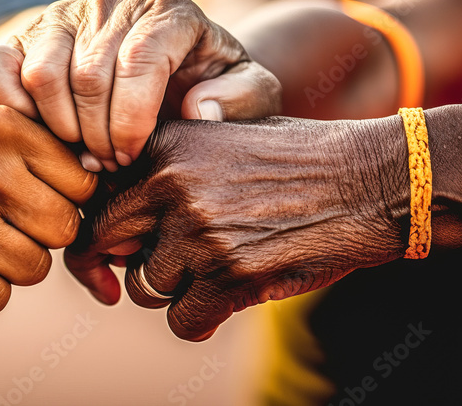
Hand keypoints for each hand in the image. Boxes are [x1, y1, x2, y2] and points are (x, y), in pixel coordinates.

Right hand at [0, 0, 281, 171]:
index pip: (139, 60)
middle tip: (110, 168)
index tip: (133, 158)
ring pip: (43, 73)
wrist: (168, 73)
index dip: (132, 120)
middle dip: (98, 136)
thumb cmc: (209, 88)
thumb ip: (243, 98)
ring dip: (60, 130)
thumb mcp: (248, 94)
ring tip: (84, 157)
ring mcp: (65, 12)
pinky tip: (41, 137)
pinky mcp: (26, 32)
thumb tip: (200, 109)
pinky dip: (11, 108)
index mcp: (168, 7)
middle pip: (89, 75)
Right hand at [0, 68, 95, 315]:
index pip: (82, 180)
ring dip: (15, 256)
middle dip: (45, 224)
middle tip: (13, 213)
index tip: (41, 187)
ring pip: (34, 266)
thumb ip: (31, 112)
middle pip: (64, 227)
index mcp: (1, 122)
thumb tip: (95, 154)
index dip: (66, 187)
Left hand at [65, 117, 408, 339]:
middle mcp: (171, 184)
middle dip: (118, 269)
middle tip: (136, 283)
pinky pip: (182, 322)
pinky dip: (201, 321)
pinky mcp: (231, 274)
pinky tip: (227, 302)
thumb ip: (160, 173)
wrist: (368, 180)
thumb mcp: (218, 140)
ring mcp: (200, 230)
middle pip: (104, 246)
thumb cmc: (292, 162)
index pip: (95, 204)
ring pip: (147, 288)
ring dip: (177, 291)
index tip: (107, 263)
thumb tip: (106, 234)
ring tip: (219, 269)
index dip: (93, 240)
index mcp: (162, 147)